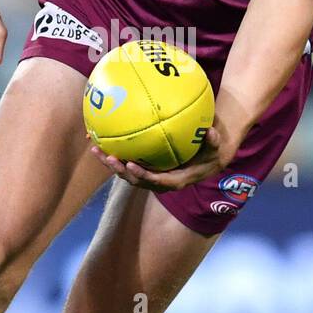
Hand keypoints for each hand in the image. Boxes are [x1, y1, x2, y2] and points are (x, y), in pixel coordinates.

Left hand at [86, 123, 236, 191]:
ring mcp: (151, 175)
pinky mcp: (145, 167)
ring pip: (127, 173)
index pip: (156, 181)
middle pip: (135, 179)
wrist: (207, 158)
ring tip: (96, 148)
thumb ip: (213, 141)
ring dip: (111, 163)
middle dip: (120, 170)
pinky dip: (114, 154)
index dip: (142, 175)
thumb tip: (210, 131)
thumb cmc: (211, 153)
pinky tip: (102, 139)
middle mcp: (160, 181)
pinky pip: (127, 162)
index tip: (130, 165)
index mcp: (175, 180)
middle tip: (108, 157)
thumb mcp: (216, 148)